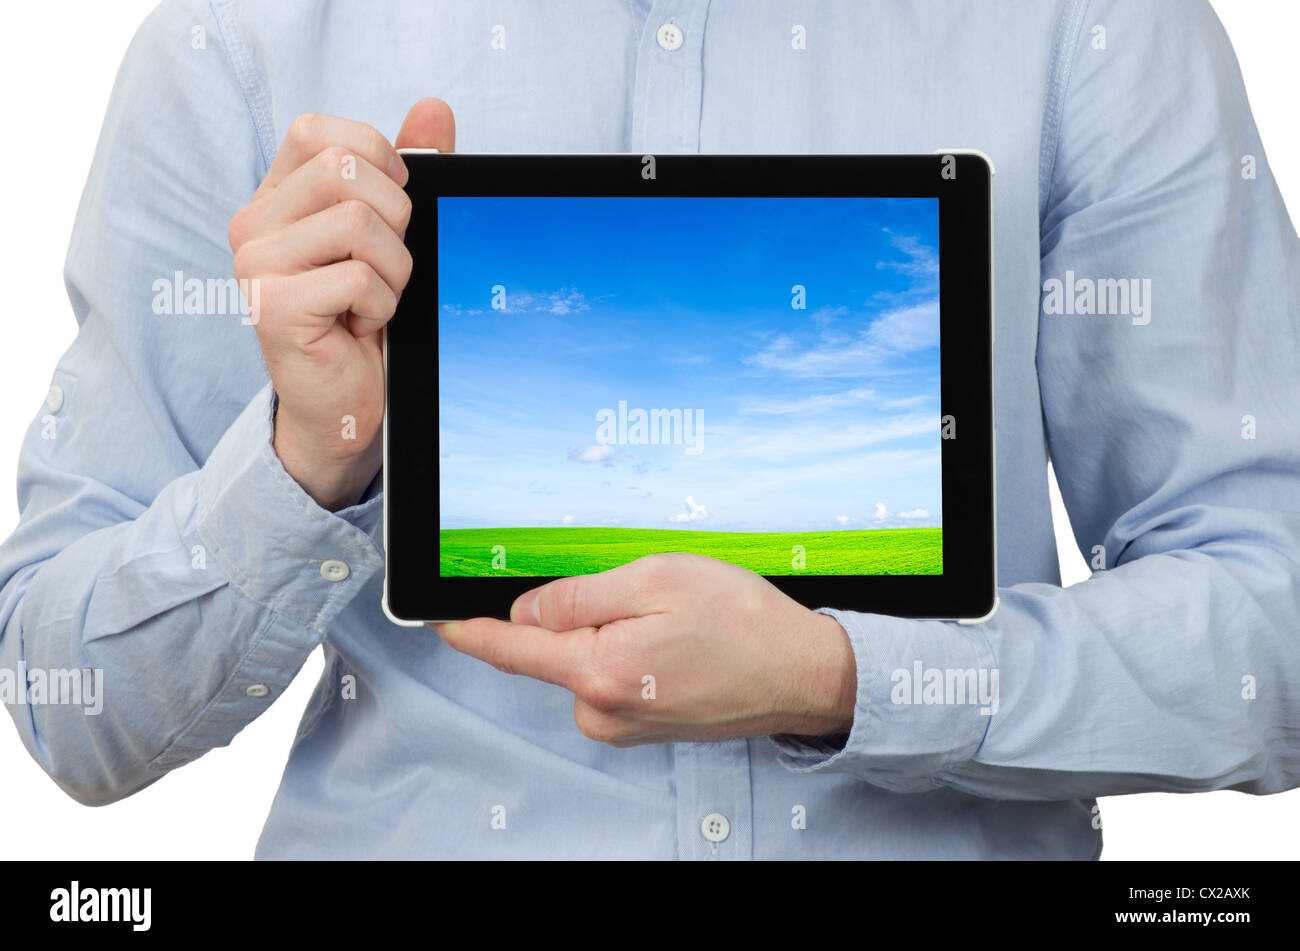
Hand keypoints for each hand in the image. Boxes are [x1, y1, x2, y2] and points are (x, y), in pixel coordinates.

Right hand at [228, 99, 454, 509]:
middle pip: (346, 171)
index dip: (374, 159)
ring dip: (393, 270)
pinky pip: (359, 278)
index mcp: (275, 198)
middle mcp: (253, 225)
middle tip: (383, 268)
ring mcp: (256, 267)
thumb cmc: (363, 315)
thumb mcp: (391, 234)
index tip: (389, 210)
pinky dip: (382, 305)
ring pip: (359, 223)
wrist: (345, 401)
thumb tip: (434, 109)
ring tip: (371, 300)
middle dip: (395, 221)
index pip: (318, 133)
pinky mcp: (272, 309)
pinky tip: (360, 327)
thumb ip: (407, 169)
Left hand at [432, 553, 856, 745]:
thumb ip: (580, 595)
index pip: (509, 648)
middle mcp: (601, 711)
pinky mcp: (642, 727)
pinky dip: (630, 652)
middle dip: (579, 612)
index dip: (467, 628)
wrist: (803, 674)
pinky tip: (676, 642)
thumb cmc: (742, 623)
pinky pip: (612, 677)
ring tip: (674, 619)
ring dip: (611, 631)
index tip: (433, 617)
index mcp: (596, 672)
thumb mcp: (657, 579)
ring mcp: (622, 725)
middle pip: (553, 648)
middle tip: (641, 591)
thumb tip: (528, 608)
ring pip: (586, 661)